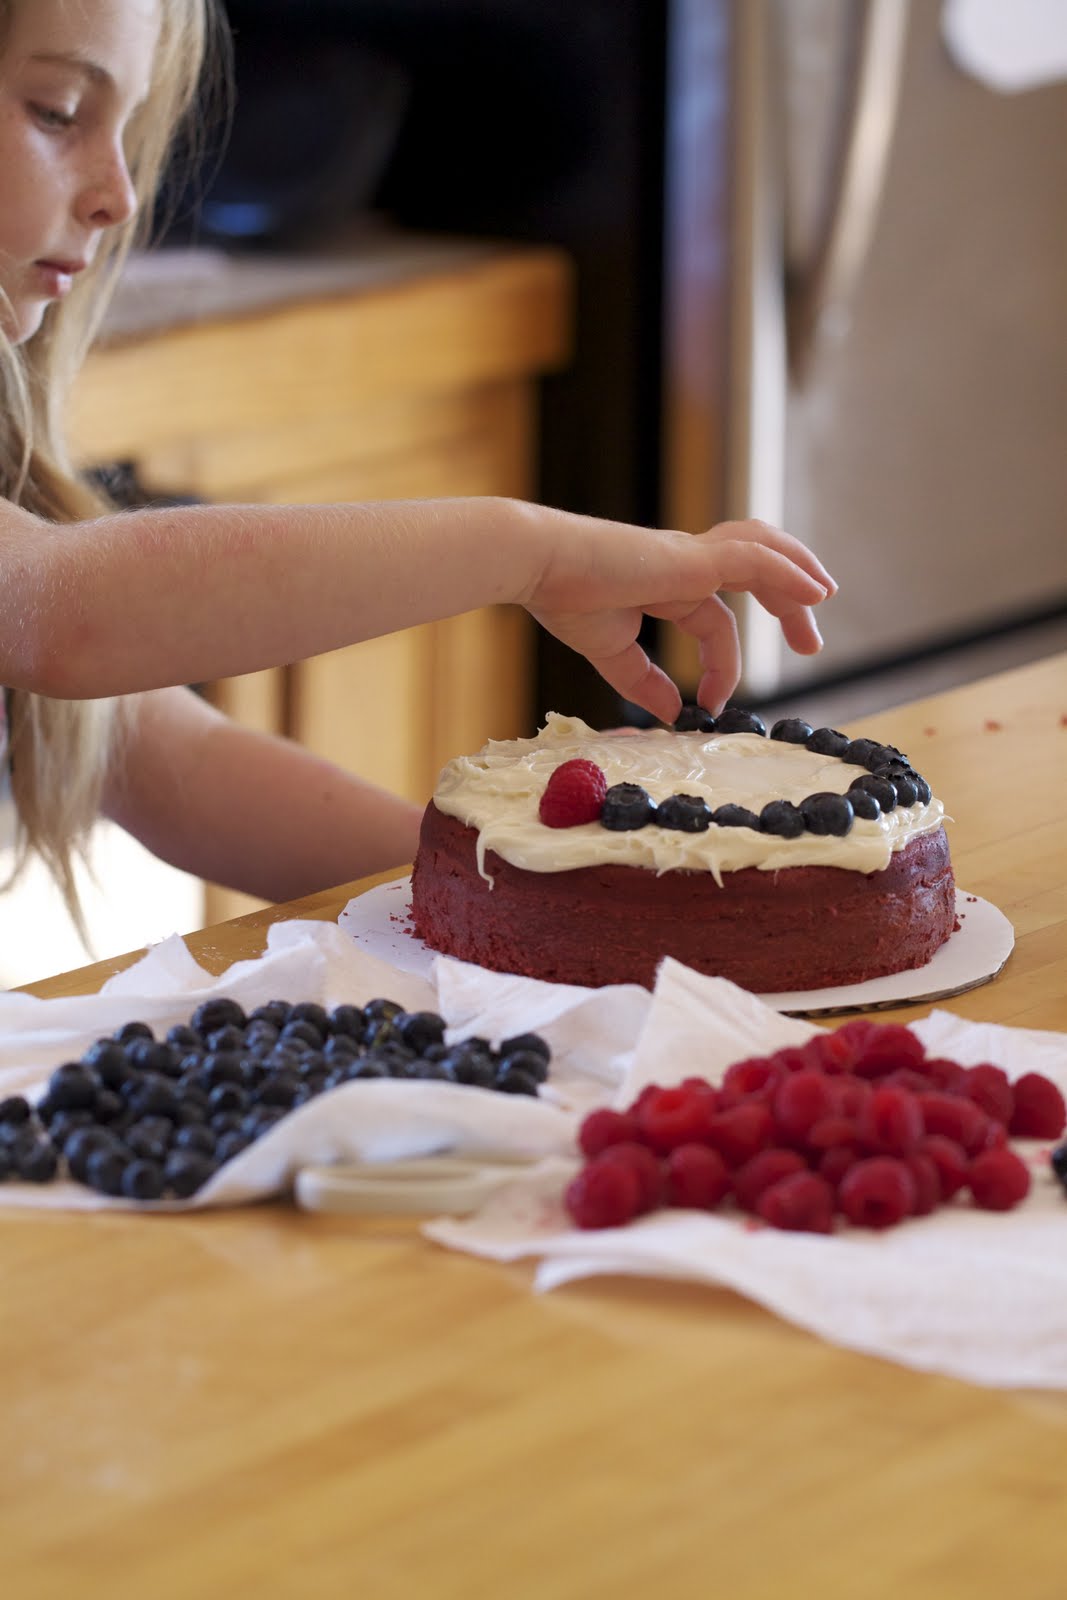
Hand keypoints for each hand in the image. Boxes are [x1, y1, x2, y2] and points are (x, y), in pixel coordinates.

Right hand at [521, 515, 835, 722]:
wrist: (538, 565)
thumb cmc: (563, 598)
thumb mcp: (612, 652)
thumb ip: (645, 681)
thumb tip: (675, 713)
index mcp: (667, 583)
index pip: (715, 621)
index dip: (724, 666)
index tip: (714, 705)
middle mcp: (685, 564)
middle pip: (756, 574)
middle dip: (789, 605)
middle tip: (811, 643)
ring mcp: (691, 556)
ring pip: (764, 552)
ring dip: (800, 571)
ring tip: (826, 596)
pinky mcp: (691, 557)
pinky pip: (756, 560)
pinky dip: (790, 571)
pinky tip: (815, 592)